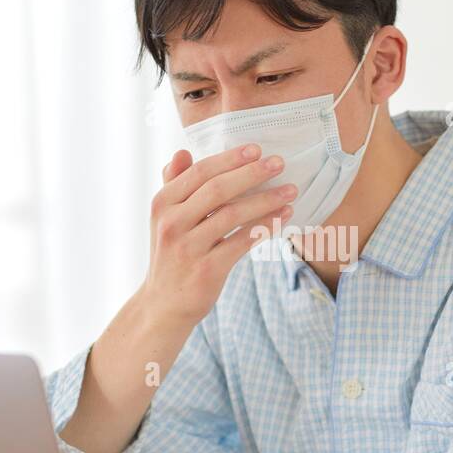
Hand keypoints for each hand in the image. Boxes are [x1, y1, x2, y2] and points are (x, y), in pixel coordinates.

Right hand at [143, 144, 295, 327]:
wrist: (164, 304)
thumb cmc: (171, 254)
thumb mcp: (164, 219)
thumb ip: (173, 184)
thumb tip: (182, 152)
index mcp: (162, 203)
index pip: (199, 173)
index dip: (230, 159)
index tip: (257, 149)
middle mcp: (172, 223)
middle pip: (217, 190)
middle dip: (252, 173)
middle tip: (279, 163)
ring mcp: (189, 247)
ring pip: (233, 214)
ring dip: (266, 200)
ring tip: (290, 191)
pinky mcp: (207, 269)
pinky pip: (242, 241)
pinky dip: (265, 226)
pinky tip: (283, 217)